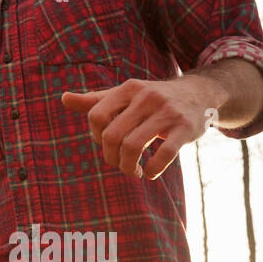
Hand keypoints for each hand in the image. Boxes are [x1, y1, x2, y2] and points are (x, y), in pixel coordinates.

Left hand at [61, 76, 224, 180]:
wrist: (198, 93)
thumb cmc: (153, 99)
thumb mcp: (125, 95)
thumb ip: (95, 100)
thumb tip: (63, 98)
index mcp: (128, 88)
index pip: (96, 116)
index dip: (96, 136)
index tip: (108, 144)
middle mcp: (146, 97)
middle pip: (112, 135)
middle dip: (111, 158)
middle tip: (119, 164)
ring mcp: (167, 112)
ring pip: (134, 146)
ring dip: (129, 167)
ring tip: (134, 171)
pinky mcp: (184, 128)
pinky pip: (164, 154)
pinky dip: (152, 170)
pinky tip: (151, 173)